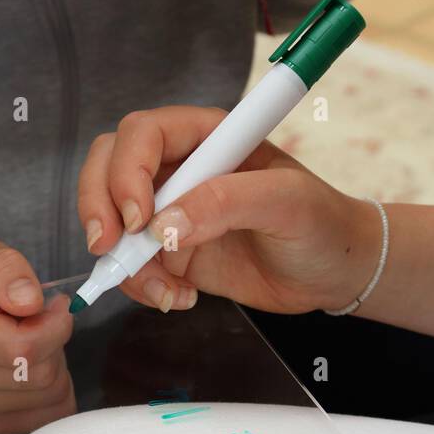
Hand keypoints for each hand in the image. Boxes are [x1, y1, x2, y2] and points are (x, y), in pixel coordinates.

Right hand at [0, 241, 74, 433]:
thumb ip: (6, 268)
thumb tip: (30, 302)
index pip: (22, 347)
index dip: (56, 326)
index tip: (57, 308)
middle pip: (39, 375)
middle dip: (56, 346)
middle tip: (44, 325)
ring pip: (48, 397)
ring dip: (57, 368)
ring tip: (35, 346)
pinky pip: (47, 416)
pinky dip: (54, 393)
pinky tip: (34, 369)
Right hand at [77, 106, 381, 315]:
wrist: (335, 274)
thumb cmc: (322, 224)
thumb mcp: (285, 203)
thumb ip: (225, 203)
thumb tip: (163, 227)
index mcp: (208, 136)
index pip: (143, 134)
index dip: (127, 171)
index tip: (139, 218)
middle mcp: (182, 168)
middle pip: (108, 168)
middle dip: (99, 208)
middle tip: (107, 250)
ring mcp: (172, 212)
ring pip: (113, 222)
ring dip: (125, 262)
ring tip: (167, 292)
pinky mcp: (172, 254)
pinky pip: (133, 266)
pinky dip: (143, 287)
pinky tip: (181, 299)